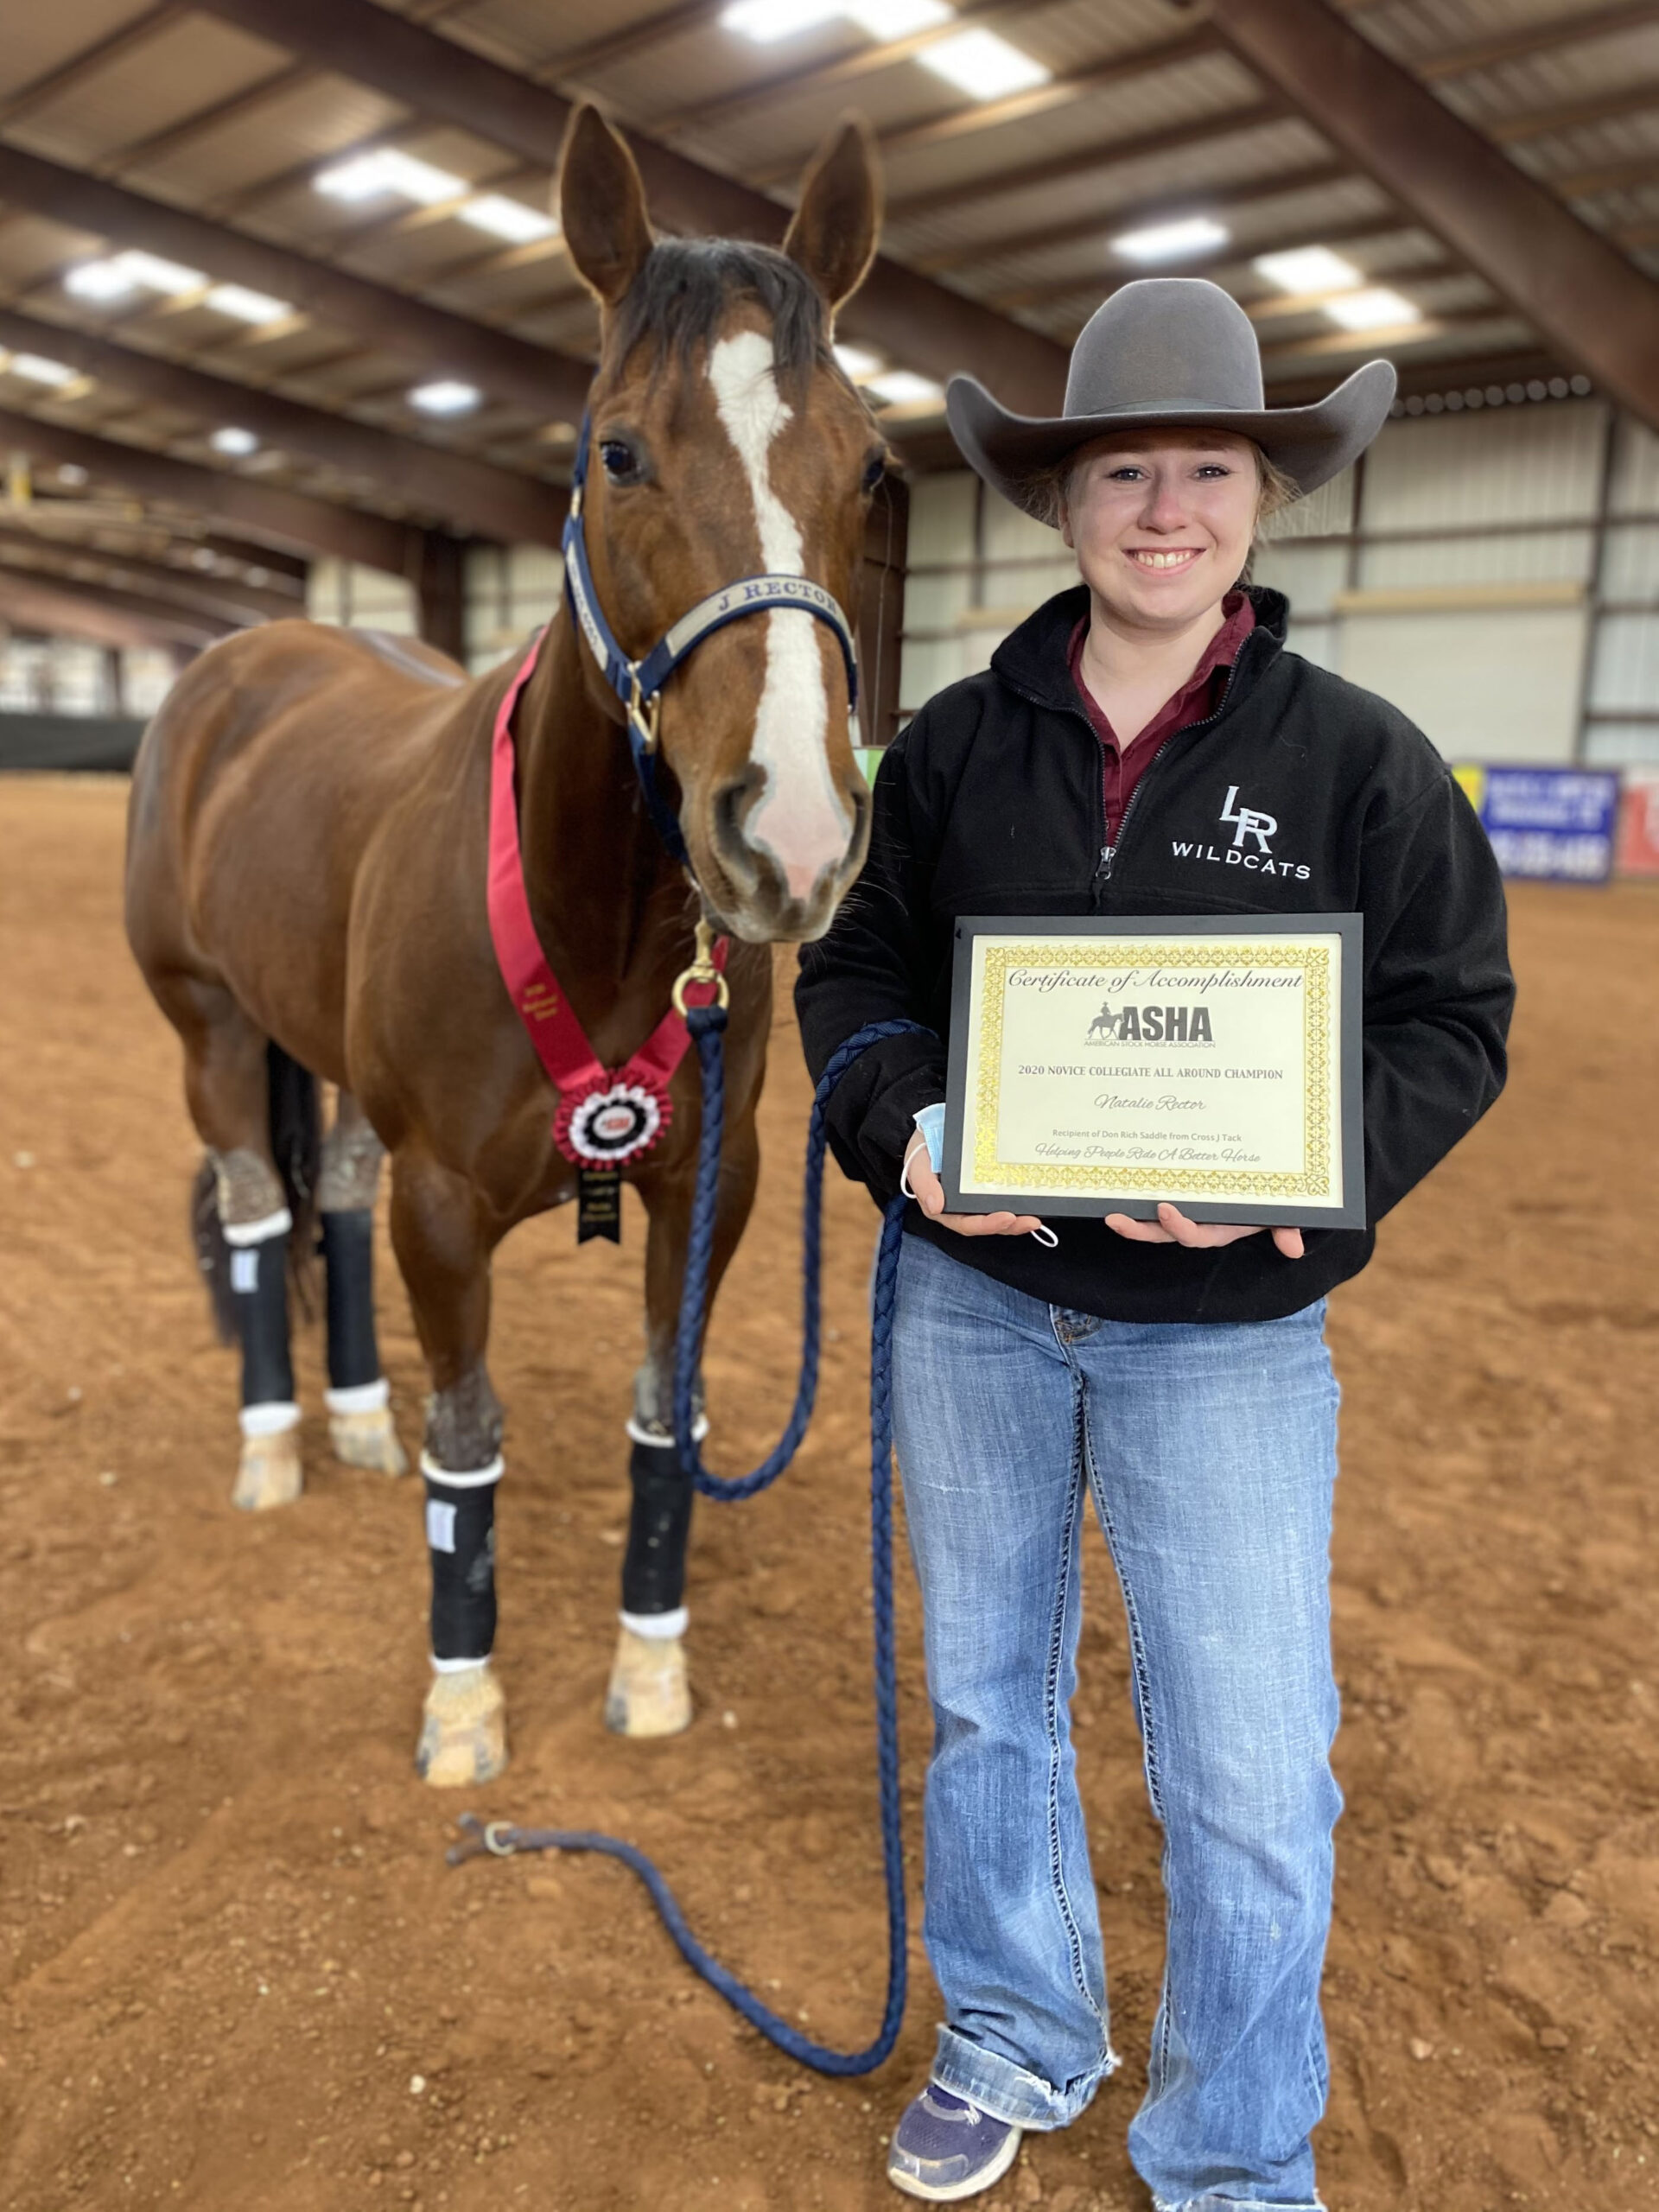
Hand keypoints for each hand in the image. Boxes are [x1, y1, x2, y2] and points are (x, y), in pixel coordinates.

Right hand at [902, 1130, 1044, 1237]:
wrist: (931, 1126)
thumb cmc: (922, 1148)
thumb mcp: (918, 1164)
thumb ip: (924, 1185)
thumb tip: (936, 1207)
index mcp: (943, 1208)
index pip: (966, 1223)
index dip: (987, 1224)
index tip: (1007, 1217)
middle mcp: (961, 1208)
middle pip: (987, 1223)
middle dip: (1010, 1226)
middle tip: (1031, 1221)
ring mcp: (974, 1198)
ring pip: (997, 1214)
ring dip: (1018, 1219)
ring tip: (1036, 1218)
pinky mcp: (986, 1187)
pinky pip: (1002, 1198)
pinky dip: (1017, 1202)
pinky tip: (1033, 1203)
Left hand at [1105, 1202, 1304, 1259]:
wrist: (1270, 1184)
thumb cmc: (1271, 1199)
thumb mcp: (1281, 1213)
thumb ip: (1284, 1228)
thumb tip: (1293, 1247)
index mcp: (1218, 1228)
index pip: (1195, 1234)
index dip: (1178, 1226)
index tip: (1164, 1208)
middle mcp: (1197, 1223)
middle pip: (1162, 1233)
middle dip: (1138, 1230)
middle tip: (1115, 1218)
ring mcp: (1184, 1211)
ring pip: (1152, 1221)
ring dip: (1131, 1221)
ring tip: (1108, 1214)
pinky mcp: (1175, 1195)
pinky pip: (1151, 1200)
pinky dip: (1135, 1202)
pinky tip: (1112, 1189)